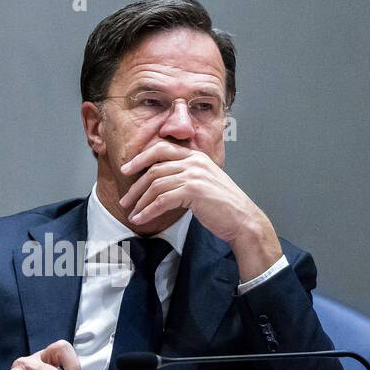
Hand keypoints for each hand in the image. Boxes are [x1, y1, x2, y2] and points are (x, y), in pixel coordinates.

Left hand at [118, 142, 281, 277]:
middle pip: (154, 169)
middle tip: (126, 198)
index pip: (161, 148)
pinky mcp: (193, 191)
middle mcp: (194, 162)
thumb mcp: (203, 181)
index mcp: (196, 156)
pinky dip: (148, 211)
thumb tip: (157, 179)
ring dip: (140, 201)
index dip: (140, 158)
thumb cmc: (223, 205)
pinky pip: (161, 200)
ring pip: (156, 185)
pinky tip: (141, 219)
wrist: (243, 220)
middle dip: (136, 185)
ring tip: (132, 213)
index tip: (127, 168)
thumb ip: (184, 174)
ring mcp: (194, 175)